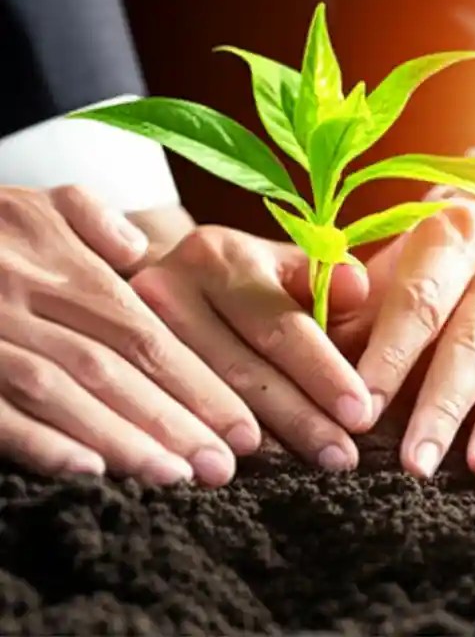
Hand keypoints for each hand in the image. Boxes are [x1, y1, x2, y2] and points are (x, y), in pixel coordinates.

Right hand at [0, 186, 255, 485]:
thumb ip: (90, 219)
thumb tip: (140, 251)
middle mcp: (24, 298)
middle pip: (113, 367)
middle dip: (173, 421)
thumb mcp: (31, 204)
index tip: (242, 428)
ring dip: (120, 437)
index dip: (197, 383)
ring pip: (60, 390)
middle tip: (223, 467)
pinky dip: (37, 442)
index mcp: (58, 264)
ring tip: (175, 477)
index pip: (145, 333)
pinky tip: (86, 470)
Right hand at [130, 226, 373, 470]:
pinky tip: (222, 475)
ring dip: (250, 443)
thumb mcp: (286, 269)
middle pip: (239, 368)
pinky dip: (193, 447)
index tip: (360, 412)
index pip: (279, 323)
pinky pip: (150, 418)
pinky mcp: (99, 365)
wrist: (164, 291)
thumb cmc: (247, 287)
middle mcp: (166, 285)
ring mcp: (125, 329)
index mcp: (219, 255)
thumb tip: (357, 286)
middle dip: (298, 418)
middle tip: (340, 458)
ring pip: (195, 399)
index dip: (322, 371)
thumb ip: (326, 280)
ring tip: (296, 475)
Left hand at [326, 200, 474, 480]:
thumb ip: (349, 310)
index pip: (419, 303)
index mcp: (452, 238)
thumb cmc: (423, 266)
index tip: (363, 414)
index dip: (390, 359)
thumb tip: (316, 367)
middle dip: (442, 409)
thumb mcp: (385, 267)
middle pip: (471, 346)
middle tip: (415, 464)